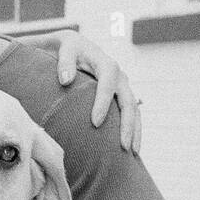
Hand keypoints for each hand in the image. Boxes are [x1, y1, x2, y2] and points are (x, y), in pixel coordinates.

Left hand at [52, 31, 140, 153]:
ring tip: (133, 153)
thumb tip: (65, 80)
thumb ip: (65, 63)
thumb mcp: (65, 51)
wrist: (78, 47)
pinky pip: (132, 114)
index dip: (102, 103)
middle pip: (128, 101)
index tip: (95, 122)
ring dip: (135, 131)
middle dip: (127, 124)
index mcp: (106, 64)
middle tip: (123, 146)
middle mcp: (120, 76)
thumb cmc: (69, 50)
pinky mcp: (122, 96)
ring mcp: (123, 87)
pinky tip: (132, 148)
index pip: (108, 83)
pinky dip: (134, 130)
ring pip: (134, 110)